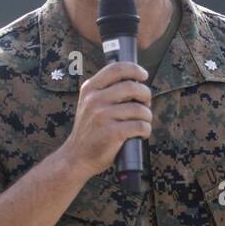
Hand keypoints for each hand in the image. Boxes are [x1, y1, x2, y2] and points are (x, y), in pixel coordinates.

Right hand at [59, 61, 151, 180]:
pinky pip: (140, 126)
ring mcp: (102, 116)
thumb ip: (105, 90)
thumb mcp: (89, 104)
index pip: (117, 68)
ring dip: (147, 116)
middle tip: (145, 104)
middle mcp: (94, 100)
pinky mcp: (112, 133)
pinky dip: (146, 130)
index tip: (143, 76)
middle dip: (145, 95)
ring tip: (143, 122)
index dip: (134, 69)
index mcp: (90, 89)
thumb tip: (137, 81)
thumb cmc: (90, 130)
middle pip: (132, 87)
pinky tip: (141, 134)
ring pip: (139, 109)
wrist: (77, 157)